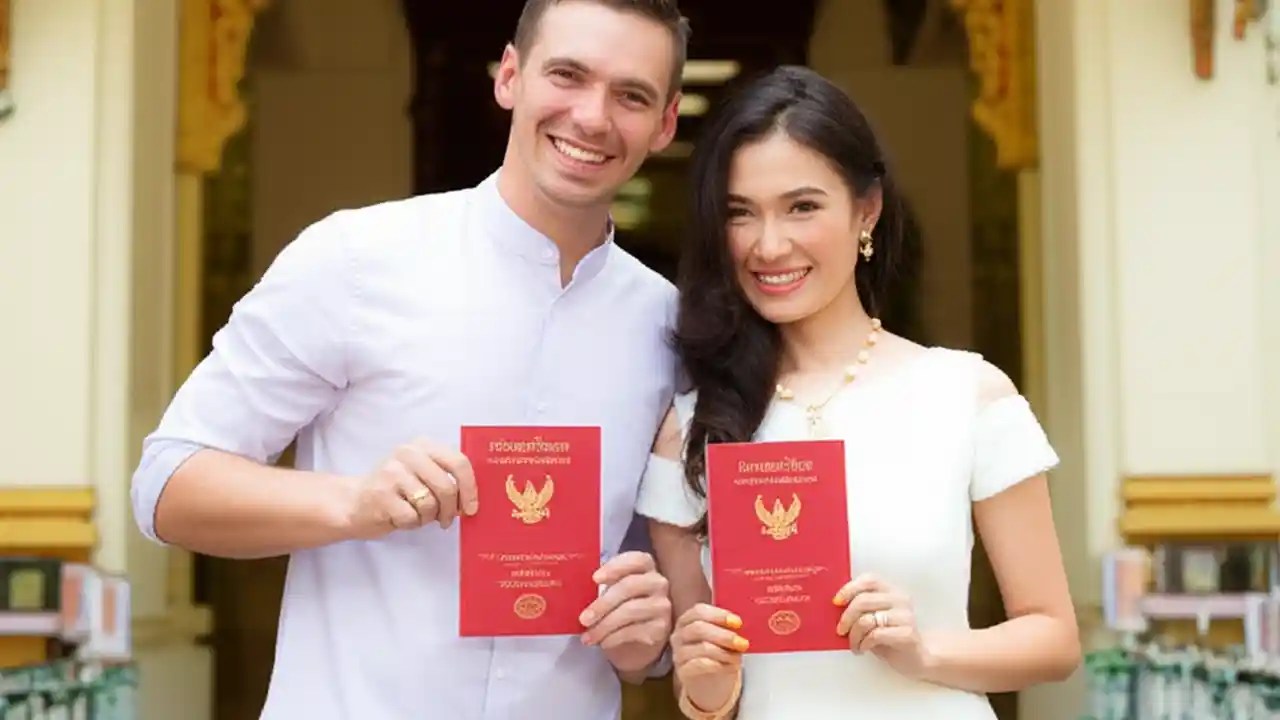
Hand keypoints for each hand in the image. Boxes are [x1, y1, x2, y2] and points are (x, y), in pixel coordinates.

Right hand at [344, 439, 478, 538]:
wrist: (354, 502)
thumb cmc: (395, 491)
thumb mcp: (421, 473)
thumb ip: (444, 477)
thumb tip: (471, 500)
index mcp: (422, 445)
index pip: (458, 462)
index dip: (470, 488)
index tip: (472, 507)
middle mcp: (407, 453)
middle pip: (446, 487)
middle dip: (450, 510)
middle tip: (446, 520)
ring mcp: (392, 473)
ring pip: (430, 505)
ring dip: (428, 518)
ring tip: (416, 514)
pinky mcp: (381, 495)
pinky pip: (412, 517)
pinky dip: (411, 524)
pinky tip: (400, 517)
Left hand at [579, 552, 671, 672]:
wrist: (637, 642)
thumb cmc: (619, 608)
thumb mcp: (611, 593)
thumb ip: (601, 587)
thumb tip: (574, 592)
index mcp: (645, 567)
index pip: (636, 560)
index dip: (616, 567)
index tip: (595, 578)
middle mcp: (658, 583)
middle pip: (630, 586)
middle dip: (603, 603)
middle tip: (583, 619)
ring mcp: (662, 606)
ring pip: (630, 611)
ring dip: (604, 626)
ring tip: (588, 637)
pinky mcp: (661, 628)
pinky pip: (635, 631)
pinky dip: (614, 638)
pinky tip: (603, 643)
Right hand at [671, 603, 745, 712]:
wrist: (711, 683)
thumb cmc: (717, 655)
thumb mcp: (723, 638)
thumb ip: (727, 629)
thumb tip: (738, 625)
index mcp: (688, 620)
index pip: (699, 611)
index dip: (719, 615)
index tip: (737, 623)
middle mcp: (679, 635)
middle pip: (698, 628)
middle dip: (723, 635)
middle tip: (741, 643)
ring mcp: (679, 653)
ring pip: (701, 647)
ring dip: (724, 652)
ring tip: (738, 658)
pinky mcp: (683, 671)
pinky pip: (699, 665)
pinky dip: (718, 665)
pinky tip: (729, 667)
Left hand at [835, 573, 933, 678]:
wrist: (918, 658)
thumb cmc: (891, 637)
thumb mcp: (876, 617)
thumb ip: (862, 608)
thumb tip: (837, 605)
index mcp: (892, 591)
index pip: (869, 580)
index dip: (849, 589)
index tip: (836, 602)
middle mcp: (901, 600)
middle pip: (863, 600)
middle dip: (846, 618)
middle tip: (840, 631)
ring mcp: (905, 617)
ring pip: (866, 620)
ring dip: (853, 636)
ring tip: (854, 645)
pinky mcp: (907, 634)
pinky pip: (875, 635)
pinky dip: (863, 643)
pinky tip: (863, 649)